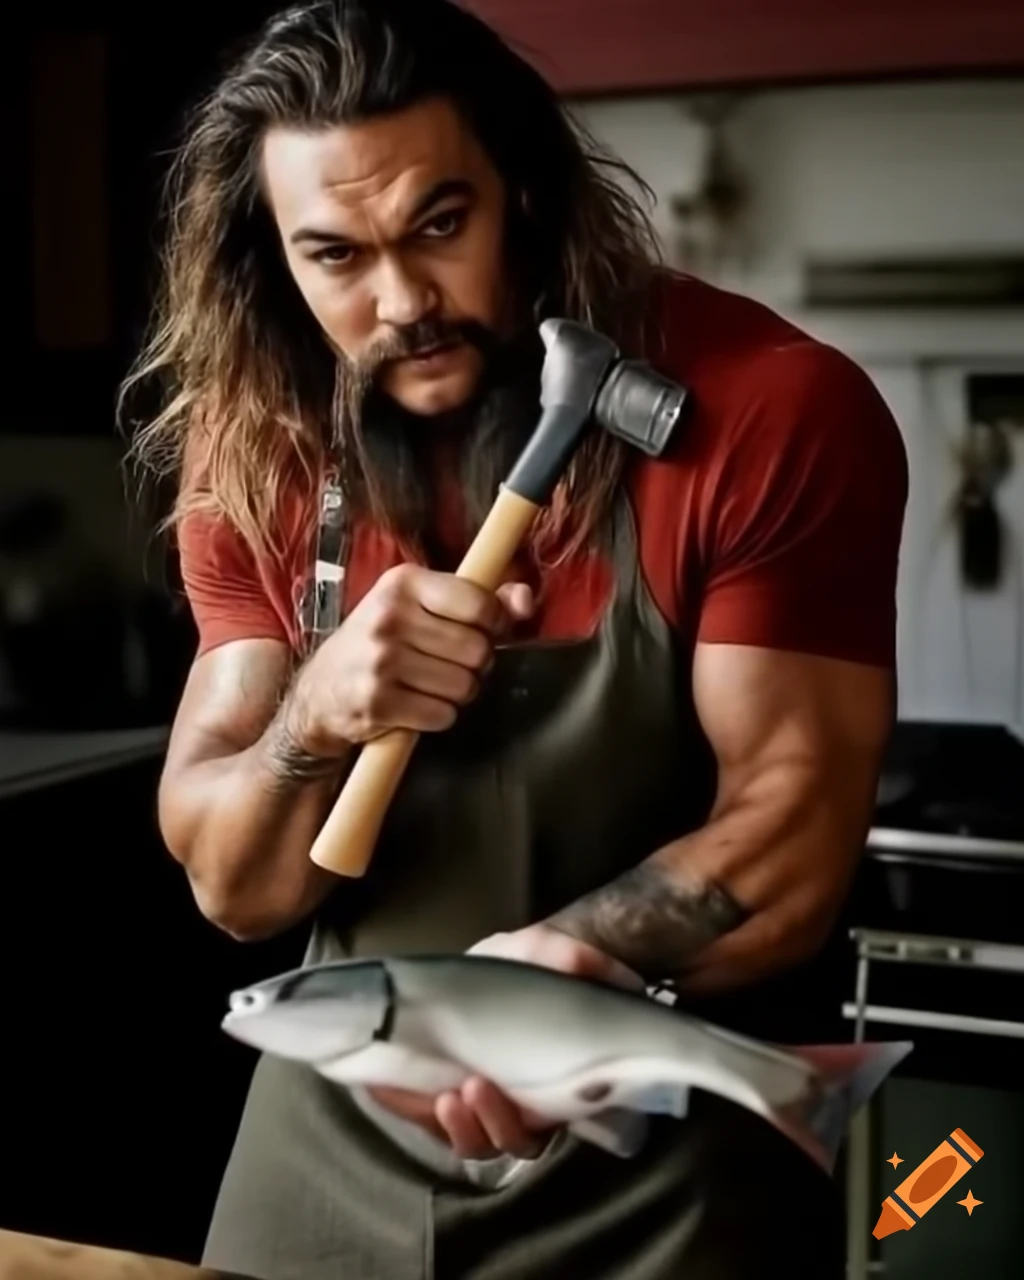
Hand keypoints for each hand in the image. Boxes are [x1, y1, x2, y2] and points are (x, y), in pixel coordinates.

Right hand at [288, 565, 534, 755]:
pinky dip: (437, 717)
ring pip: (464, 686)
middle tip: (448, 664)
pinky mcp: (377, 702)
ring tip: (430, 685)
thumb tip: (525, 600)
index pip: (480, 603)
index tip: (480, 630)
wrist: (319, 693)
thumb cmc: (379, 644)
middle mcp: (389, 617)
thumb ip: (480, 599)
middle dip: (473, 664)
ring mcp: (381, 661)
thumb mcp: (420, 607)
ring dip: (457, 693)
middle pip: (478, 650)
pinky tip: (415, 705)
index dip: (493, 624)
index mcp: (403, 583)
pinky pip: (443, 715)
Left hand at [368, 924, 643, 1159]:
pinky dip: (445, 1127)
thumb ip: (580, 961)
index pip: (578, 1108)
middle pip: (526, 1138)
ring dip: (474, 1127)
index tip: (560, 1095)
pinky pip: (448, 1137)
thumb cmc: (508, 965)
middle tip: (482, 1086)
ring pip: (487, 1143)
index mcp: (558, 1068)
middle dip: (504, 1123)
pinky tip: (440, 1101)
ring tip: (457, 1094)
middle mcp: (526, 1100)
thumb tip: (631, 984)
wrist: (456, 970)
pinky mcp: (444, 1111)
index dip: (575, 1111)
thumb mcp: (540, 949)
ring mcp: (484, 1108)